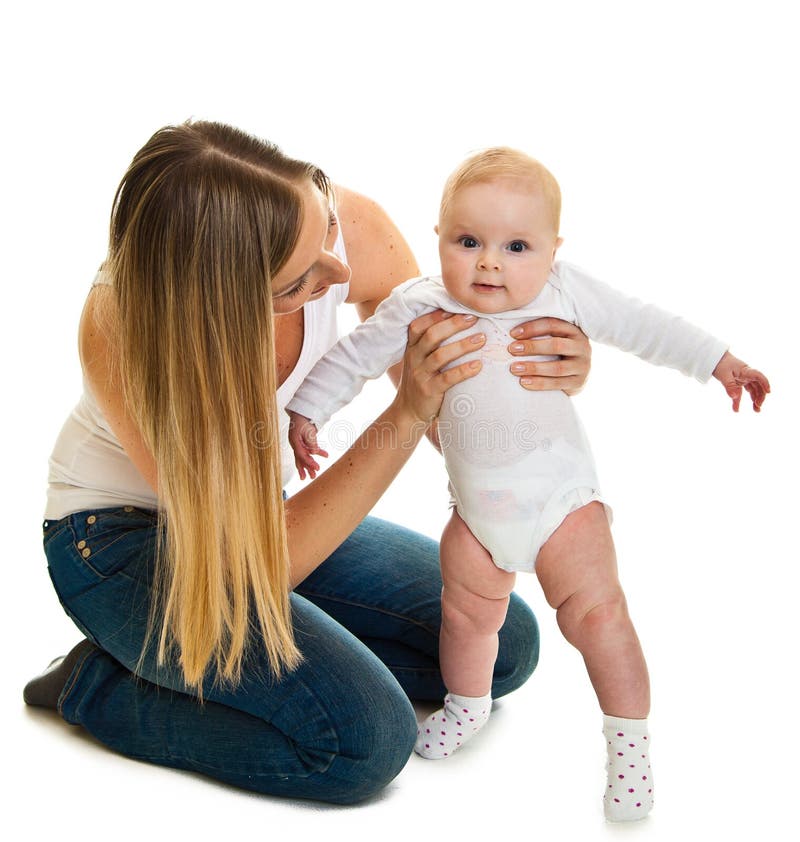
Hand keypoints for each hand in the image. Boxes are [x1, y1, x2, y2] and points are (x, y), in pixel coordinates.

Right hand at [287, 411, 328, 479]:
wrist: (301, 411)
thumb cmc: (304, 420)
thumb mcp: (308, 430)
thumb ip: (311, 442)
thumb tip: (314, 453)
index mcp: (294, 441)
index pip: (302, 455)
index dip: (309, 462)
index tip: (317, 468)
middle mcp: (295, 444)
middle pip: (300, 459)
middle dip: (306, 469)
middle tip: (312, 477)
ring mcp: (298, 443)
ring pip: (303, 456)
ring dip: (309, 465)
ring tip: (314, 474)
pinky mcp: (303, 441)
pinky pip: (309, 450)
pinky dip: (317, 452)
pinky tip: (326, 455)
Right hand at [394, 311, 485, 425]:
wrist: (408, 412)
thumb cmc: (422, 380)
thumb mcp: (420, 360)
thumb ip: (432, 344)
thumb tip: (458, 319)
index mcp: (412, 348)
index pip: (418, 325)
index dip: (436, 315)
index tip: (456, 308)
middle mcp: (413, 358)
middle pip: (431, 335)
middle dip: (454, 325)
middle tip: (474, 318)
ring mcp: (420, 375)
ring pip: (440, 355)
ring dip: (463, 345)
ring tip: (482, 339)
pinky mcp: (429, 390)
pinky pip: (448, 378)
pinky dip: (464, 370)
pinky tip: (478, 365)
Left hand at [507, 317, 590, 395]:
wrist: (579, 375)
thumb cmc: (559, 354)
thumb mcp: (556, 339)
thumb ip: (540, 334)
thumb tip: (512, 332)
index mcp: (574, 331)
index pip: (552, 325)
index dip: (532, 328)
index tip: (513, 334)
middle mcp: (582, 347)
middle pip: (556, 345)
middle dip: (532, 347)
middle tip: (511, 349)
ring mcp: (582, 366)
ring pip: (556, 368)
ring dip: (533, 368)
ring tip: (514, 368)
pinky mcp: (578, 383)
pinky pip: (557, 384)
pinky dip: (539, 383)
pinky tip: (524, 382)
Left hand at [712, 351, 770, 411]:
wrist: (714, 358)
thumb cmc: (720, 364)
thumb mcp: (723, 375)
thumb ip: (729, 386)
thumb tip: (734, 397)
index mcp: (746, 371)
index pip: (758, 376)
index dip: (765, 383)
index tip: (768, 392)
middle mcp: (747, 375)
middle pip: (758, 386)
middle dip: (760, 396)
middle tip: (758, 406)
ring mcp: (742, 379)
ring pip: (752, 390)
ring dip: (754, 399)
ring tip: (756, 410)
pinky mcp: (737, 383)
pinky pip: (740, 393)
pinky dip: (738, 401)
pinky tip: (736, 410)